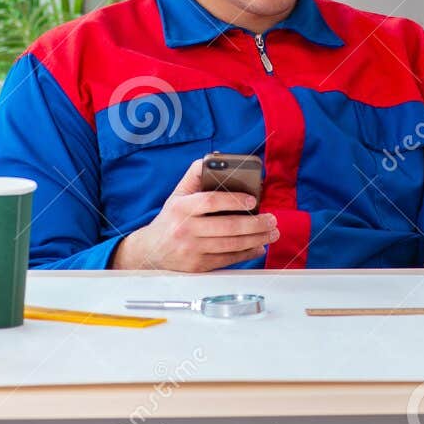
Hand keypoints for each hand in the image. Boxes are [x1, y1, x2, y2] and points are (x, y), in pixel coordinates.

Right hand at [110, 157, 279, 271]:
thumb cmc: (171, 218)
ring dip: (256, 239)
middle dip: (255, 224)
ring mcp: (192, 250)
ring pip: (231, 245)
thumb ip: (196, 174)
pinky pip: (228, 260)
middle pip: (227, 227)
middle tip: (272, 220)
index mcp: (181, 208)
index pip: (210, 201)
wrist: (152, 250)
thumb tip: (219, 157)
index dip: (234, 200)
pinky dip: (246, 253)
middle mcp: (185, 229)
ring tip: (271, 233)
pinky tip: (258, 246)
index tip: (253, 200)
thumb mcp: (178, 193)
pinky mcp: (198, 266)